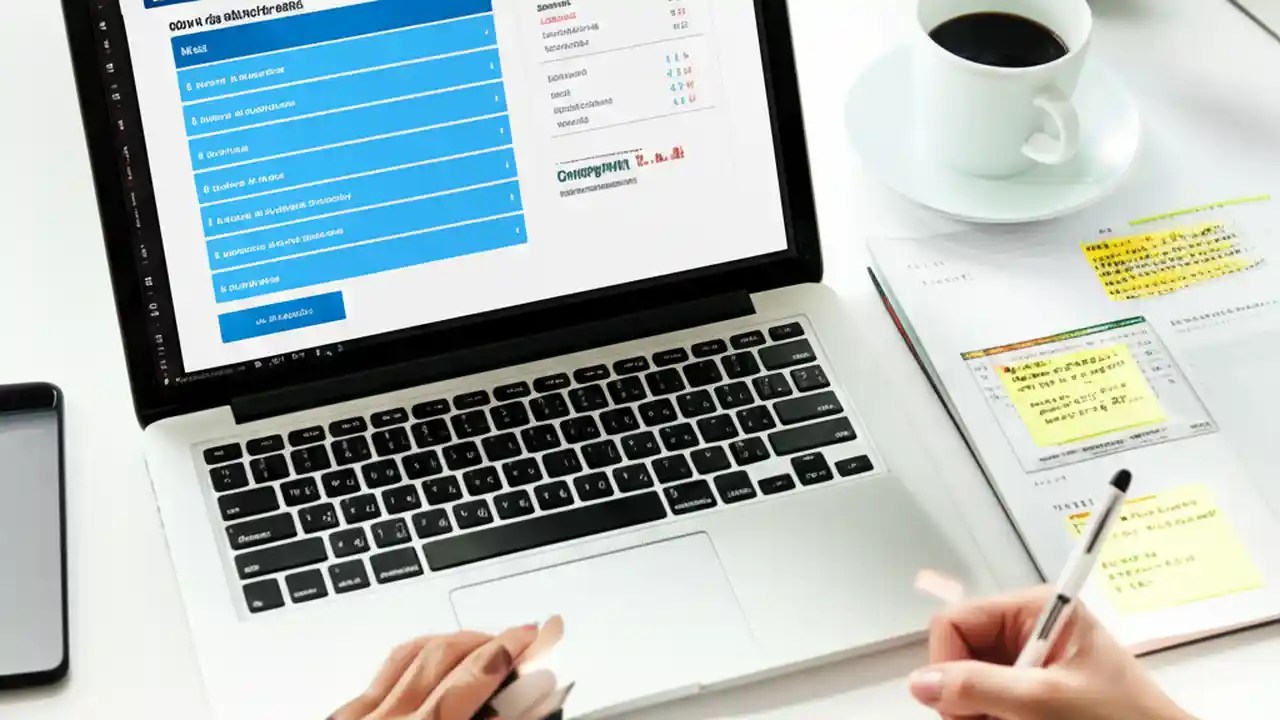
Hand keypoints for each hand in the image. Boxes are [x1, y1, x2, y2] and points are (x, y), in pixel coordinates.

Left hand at [331, 620, 561, 719]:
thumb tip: (524, 705)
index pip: (474, 680)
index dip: (510, 653)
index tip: (538, 640)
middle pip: (446, 659)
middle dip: (491, 640)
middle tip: (524, 637)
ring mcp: (362, 719)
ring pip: (415, 654)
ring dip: (457, 642)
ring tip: (487, 643)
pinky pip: (387, 670)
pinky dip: (420, 653)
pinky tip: (436, 656)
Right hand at [908, 586, 1192, 719]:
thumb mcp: (1045, 701)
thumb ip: (980, 687)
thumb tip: (922, 681)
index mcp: (1035, 610)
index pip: (955, 620)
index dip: (946, 661)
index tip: (958, 700)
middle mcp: (1026, 631)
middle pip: (957, 654)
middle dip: (964, 693)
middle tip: (988, 719)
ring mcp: (1026, 664)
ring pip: (966, 684)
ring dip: (978, 712)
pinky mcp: (1028, 693)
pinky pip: (985, 703)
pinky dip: (989, 719)